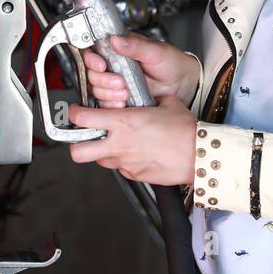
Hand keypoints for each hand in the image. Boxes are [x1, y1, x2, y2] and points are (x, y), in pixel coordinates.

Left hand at [67, 95, 197, 185]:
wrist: (199, 155)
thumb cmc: (185, 130)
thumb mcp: (166, 103)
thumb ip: (150, 100)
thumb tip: (149, 97)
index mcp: (122, 122)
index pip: (82, 118)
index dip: (74, 114)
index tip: (76, 112)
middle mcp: (119, 144)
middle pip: (78, 152)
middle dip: (76, 145)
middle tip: (84, 137)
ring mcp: (125, 163)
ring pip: (99, 161)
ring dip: (103, 153)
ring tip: (116, 144)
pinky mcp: (135, 176)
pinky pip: (121, 169)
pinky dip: (124, 162)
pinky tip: (137, 154)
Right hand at [80, 32, 199, 109]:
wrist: (183, 85)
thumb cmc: (172, 63)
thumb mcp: (155, 51)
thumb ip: (135, 45)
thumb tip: (116, 39)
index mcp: (119, 49)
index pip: (94, 51)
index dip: (92, 59)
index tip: (101, 65)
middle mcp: (114, 65)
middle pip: (92, 73)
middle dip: (104, 80)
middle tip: (120, 82)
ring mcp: (116, 83)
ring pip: (97, 89)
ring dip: (108, 93)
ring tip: (125, 92)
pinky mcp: (120, 98)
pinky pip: (105, 104)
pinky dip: (111, 105)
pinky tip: (123, 103)